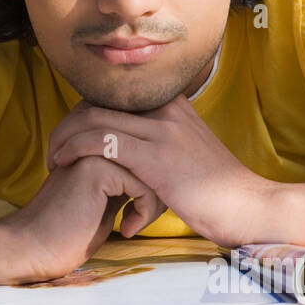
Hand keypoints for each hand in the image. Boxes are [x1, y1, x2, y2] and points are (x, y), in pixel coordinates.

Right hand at [0, 154, 165, 282]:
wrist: (35, 247)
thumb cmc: (72, 231)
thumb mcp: (108, 199)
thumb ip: (128, 179)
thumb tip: (162, 176)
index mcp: (96, 140)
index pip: (146, 150)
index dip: (154, 180)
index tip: (141, 210)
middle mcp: (95, 136)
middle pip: (153, 155)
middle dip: (158, 191)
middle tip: (139, 218)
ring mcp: (94, 148)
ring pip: (153, 169)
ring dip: (153, 203)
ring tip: (133, 224)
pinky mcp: (96, 166)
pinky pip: (144, 185)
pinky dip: (144, 211)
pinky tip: (125, 229)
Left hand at [46, 93, 278, 246]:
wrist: (250, 208)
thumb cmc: (220, 193)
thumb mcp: (190, 155)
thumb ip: (163, 145)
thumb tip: (134, 154)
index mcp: (174, 105)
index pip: (114, 96)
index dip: (84, 114)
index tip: (71, 139)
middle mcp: (167, 109)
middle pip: (97, 101)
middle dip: (67, 124)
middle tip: (55, 150)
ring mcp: (162, 130)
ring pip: (93, 117)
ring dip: (64, 138)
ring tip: (54, 160)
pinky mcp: (156, 156)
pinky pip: (102, 140)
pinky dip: (76, 150)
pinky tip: (65, 166)